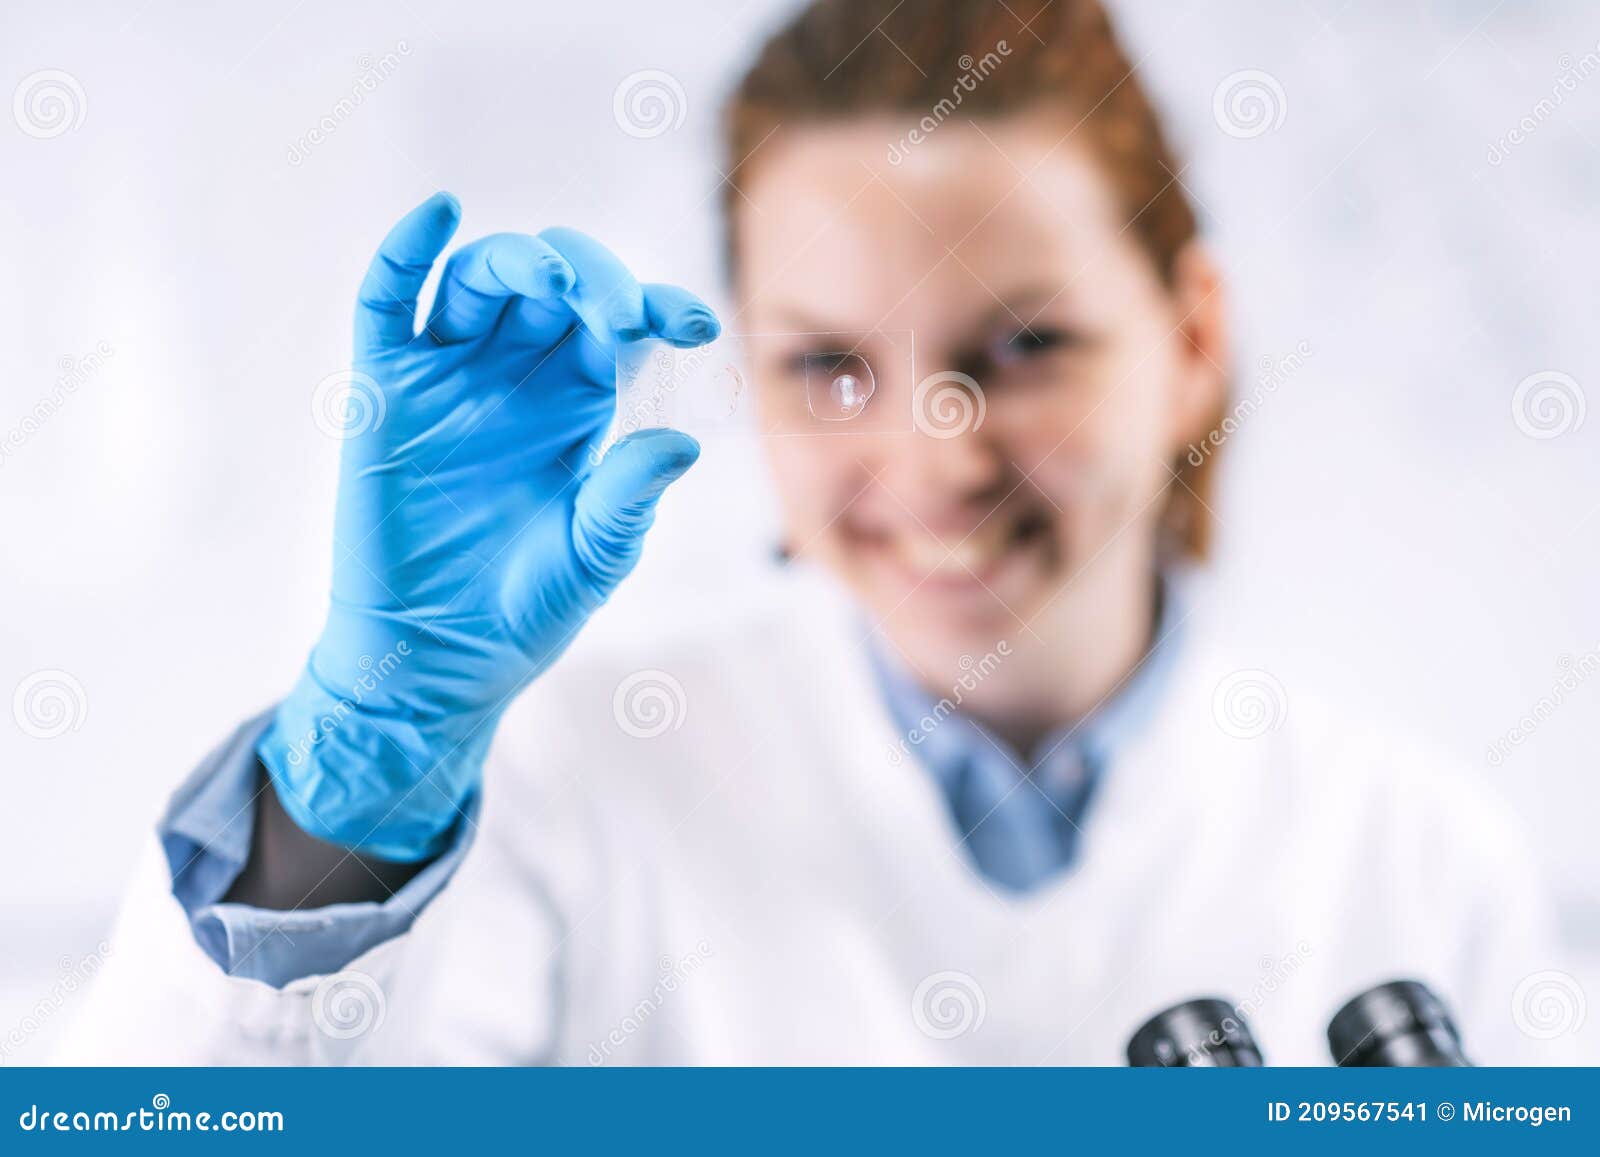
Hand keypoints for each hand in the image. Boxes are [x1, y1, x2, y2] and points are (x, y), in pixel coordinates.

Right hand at [256, 193, 717, 860]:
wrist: (434, 658)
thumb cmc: (522, 611)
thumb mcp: (592, 556)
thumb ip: (629, 496)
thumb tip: (683, 443)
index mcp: (581, 404)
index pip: (624, 328)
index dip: (657, 310)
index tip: (691, 327)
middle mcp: (519, 375)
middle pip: (556, 287)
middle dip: (593, 282)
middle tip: (617, 315)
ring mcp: (449, 375)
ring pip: (482, 281)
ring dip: (518, 262)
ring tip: (551, 279)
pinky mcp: (384, 387)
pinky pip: (389, 302)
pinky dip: (406, 252)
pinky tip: (438, 213)